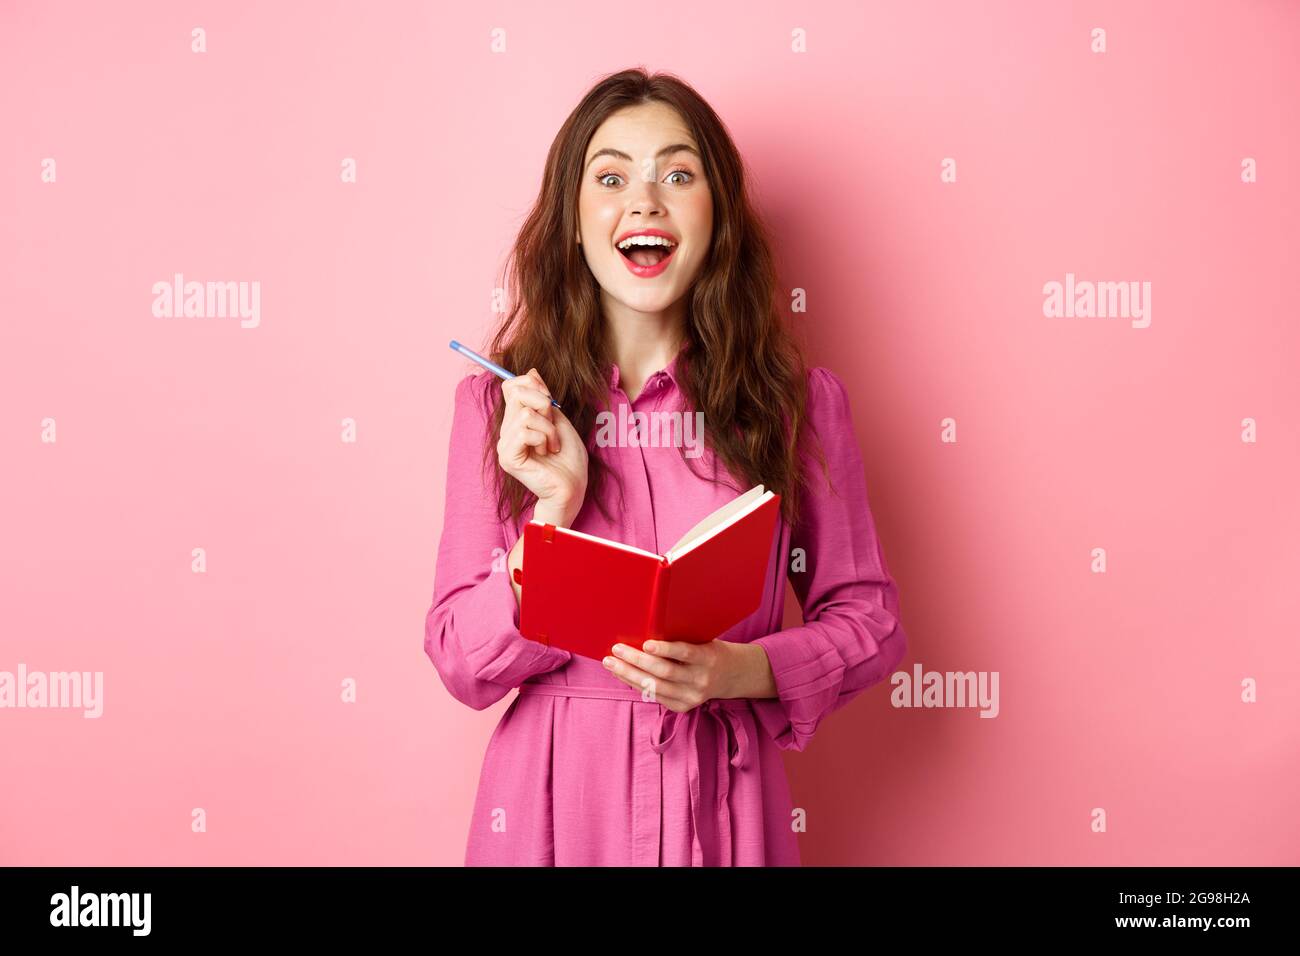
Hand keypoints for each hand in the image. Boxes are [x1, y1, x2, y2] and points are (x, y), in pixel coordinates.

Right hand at [496, 367, 587, 524]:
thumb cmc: (568, 458)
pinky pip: (524, 431)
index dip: (532, 384)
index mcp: (516, 420)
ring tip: (552, 445)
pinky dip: (543, 438)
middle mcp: (507, 430)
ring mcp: (504, 444)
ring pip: (525, 414)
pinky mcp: (507, 457)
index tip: (550, 401)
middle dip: (544, 405)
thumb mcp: (558, 419)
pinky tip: (546, 452)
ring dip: (548, 428)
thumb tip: (531, 371)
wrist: (573, 486)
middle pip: (517, 392)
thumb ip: (543, 398)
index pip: (512, 385)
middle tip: (553, 427)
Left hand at [602, 639, 776, 711]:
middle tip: (616, 649)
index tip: (646, 642)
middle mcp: (700, 680)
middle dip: (636, 660)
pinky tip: (621, 674)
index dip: (665, 649)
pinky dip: (634, 684)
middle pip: (664, 672)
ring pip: (655, 687)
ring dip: (628, 674)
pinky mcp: (683, 707)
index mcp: (708, 658)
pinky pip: (654, 696)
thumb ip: (681, 637)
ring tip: (611, 663)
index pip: (685, 653)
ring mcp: (692, 697)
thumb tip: (644, 628)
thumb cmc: (708, 648)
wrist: (729, 675)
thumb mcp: (702, 639)